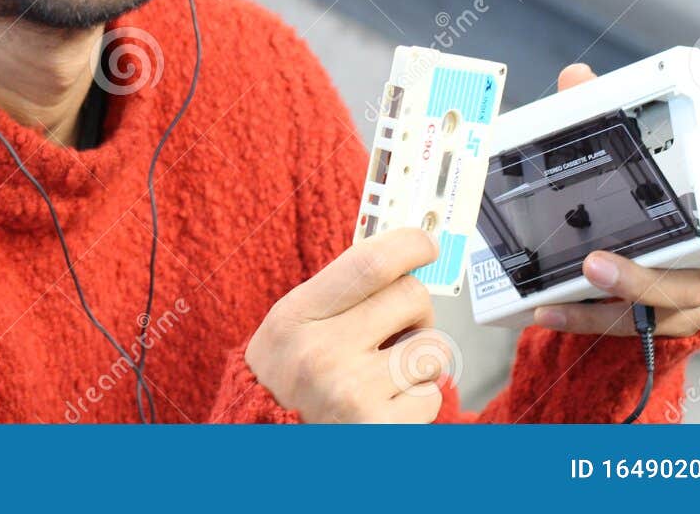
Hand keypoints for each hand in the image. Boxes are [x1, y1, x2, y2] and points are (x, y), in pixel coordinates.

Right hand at [245, 227, 453, 421]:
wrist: (267, 455)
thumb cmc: (287, 385)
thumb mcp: (291, 328)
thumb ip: (340, 292)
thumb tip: (406, 256)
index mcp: (296, 317)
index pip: (370, 262)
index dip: (410, 244)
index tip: (426, 245)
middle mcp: (321, 353)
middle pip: (412, 296)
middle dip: (417, 310)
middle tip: (399, 328)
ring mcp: (352, 393)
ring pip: (432, 347)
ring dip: (420, 360)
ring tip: (386, 375)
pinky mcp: (380, 430)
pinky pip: (431, 397)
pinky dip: (416, 402)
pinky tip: (384, 409)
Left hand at [531, 63, 699, 337]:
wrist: (622, 280)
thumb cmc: (634, 204)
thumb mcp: (615, 160)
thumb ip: (597, 116)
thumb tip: (577, 78)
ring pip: (688, 290)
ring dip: (640, 279)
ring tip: (592, 266)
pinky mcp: (668, 323)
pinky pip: (634, 324)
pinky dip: (588, 316)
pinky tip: (550, 308)